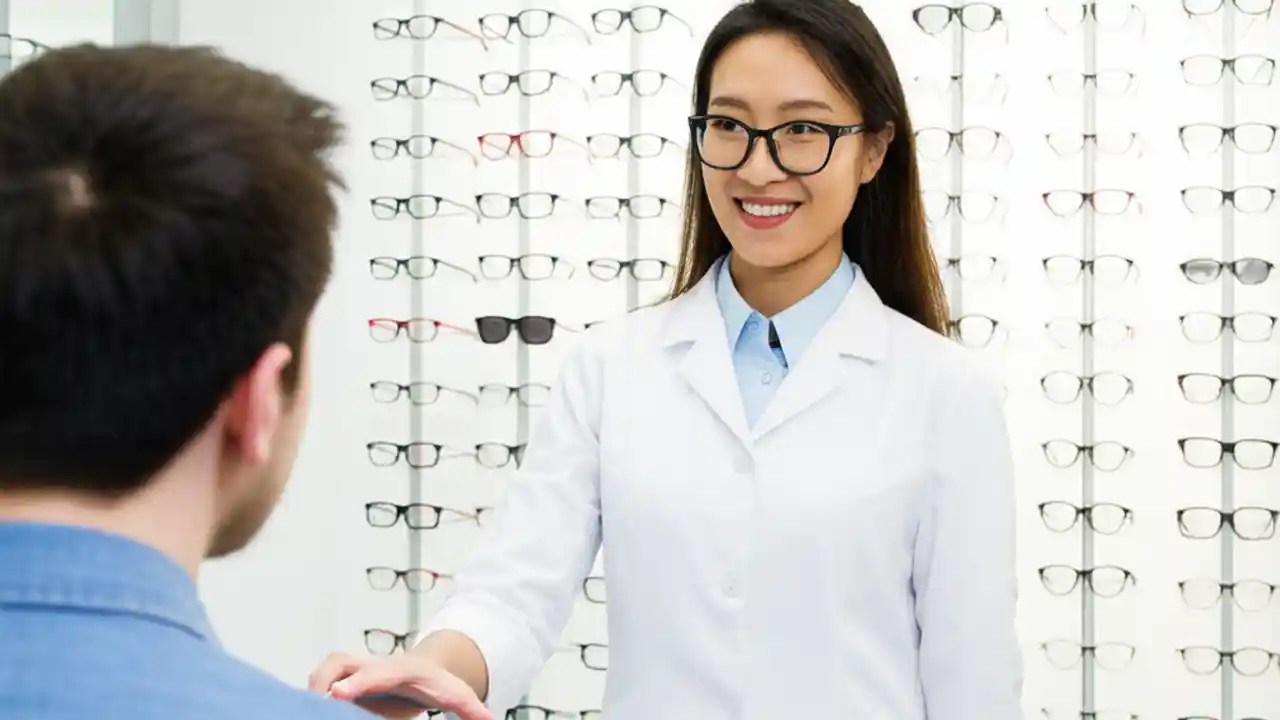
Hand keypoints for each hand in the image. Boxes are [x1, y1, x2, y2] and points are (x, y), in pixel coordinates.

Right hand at [308, 652, 493, 719]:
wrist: (424, 669)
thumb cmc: (437, 685)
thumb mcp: (457, 696)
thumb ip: (472, 710)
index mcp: (399, 669)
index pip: (376, 672)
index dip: (358, 682)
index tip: (339, 694)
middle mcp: (372, 665)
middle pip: (340, 662)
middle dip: (323, 680)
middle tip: (314, 705)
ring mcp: (354, 670)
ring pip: (324, 670)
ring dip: (313, 688)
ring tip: (304, 712)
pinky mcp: (342, 680)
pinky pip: (319, 683)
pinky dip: (309, 696)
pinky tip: (305, 712)